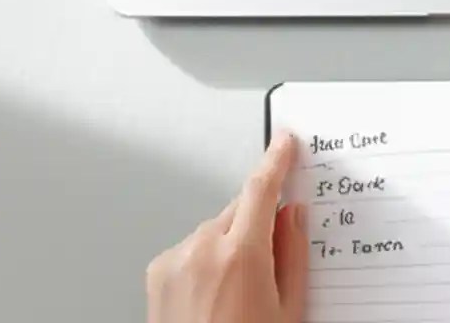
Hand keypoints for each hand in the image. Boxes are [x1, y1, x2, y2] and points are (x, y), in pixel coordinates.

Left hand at [147, 132, 307, 322]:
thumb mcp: (289, 309)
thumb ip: (293, 254)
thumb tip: (292, 216)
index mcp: (240, 256)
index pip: (261, 189)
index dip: (276, 161)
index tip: (284, 143)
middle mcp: (201, 251)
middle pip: (237, 210)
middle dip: (257, 222)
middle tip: (273, 256)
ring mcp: (173, 262)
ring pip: (213, 229)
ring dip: (230, 242)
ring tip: (241, 290)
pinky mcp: (157, 273)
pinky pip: (191, 248)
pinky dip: (206, 258)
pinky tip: (217, 293)